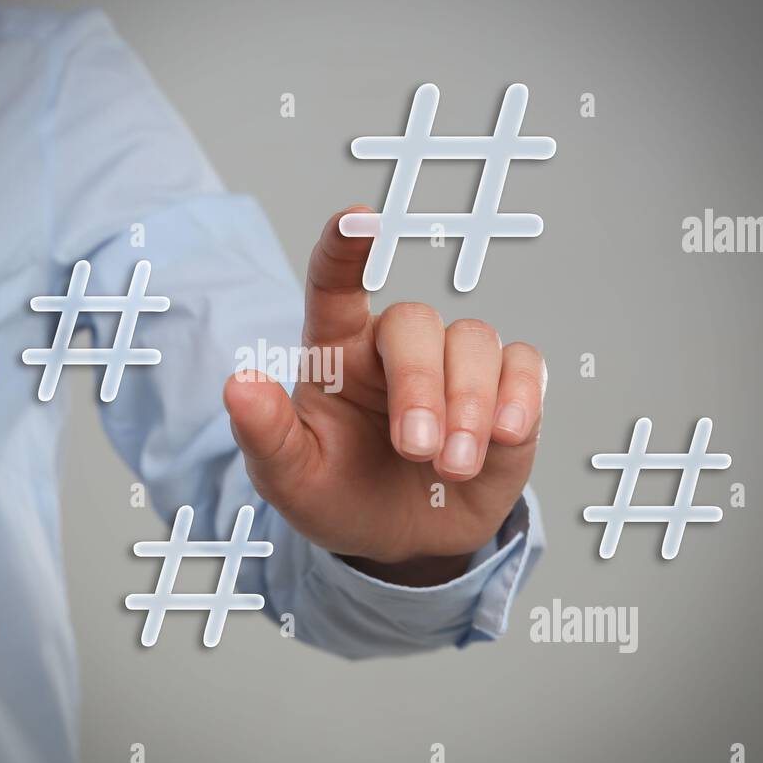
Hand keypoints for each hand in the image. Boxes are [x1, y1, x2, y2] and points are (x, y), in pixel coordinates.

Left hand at [222, 207, 544, 586]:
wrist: (401, 544)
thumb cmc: (339, 496)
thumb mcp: (289, 481)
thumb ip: (265, 436)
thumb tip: (239, 384)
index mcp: (335, 353)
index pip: (334, 284)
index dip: (344, 248)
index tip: (358, 219)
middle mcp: (394, 348)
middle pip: (415, 322)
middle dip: (420, 386)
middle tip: (418, 451)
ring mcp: (453, 366)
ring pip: (475, 340)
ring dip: (468, 407)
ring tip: (451, 467)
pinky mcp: (505, 391)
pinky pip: (523, 365)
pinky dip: (518, 398)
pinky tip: (501, 437)